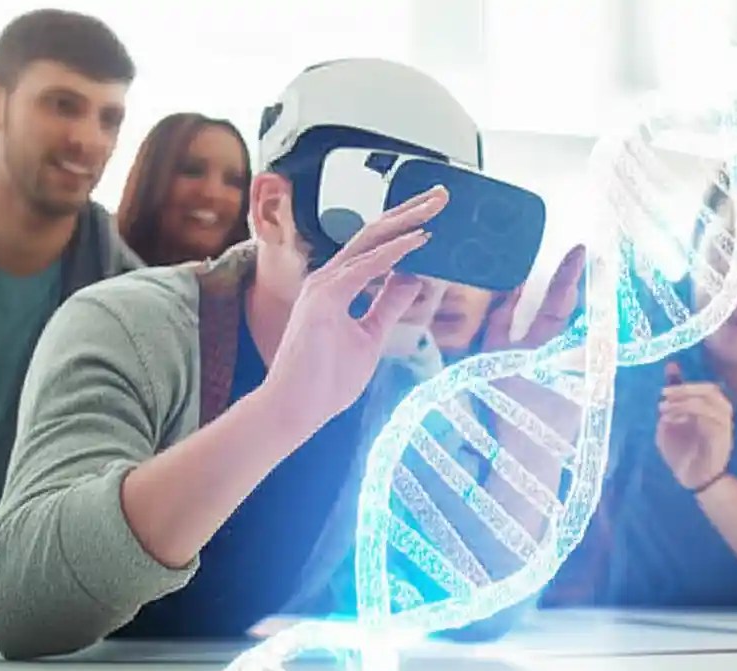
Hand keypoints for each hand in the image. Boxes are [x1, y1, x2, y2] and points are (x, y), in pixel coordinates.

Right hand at [261, 185, 448, 429]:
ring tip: (435, 206)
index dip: (404, 227)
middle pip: (374, 232)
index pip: (376, 245)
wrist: (295, 409)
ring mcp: (324, 285)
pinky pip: (366, 266)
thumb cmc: (326, 380)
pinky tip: (419, 238)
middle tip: (441, 195)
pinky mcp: (325, 298)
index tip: (434, 216)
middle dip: (409, 211)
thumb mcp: (371, 336)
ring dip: (406, 221)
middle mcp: (330, 278)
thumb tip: (412, 279)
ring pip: (371, 240)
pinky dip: (394, 251)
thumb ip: (388, 305)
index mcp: (338, 285)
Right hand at [483, 244, 586, 440]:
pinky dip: (595, 339)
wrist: (527, 455)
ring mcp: (591, 374)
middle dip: (589, 287)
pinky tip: (596, 328)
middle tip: (594, 260)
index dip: (567, 275)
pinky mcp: (598, 387)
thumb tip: (515, 287)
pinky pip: (597, 354)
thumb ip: (502, 320)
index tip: (580, 249)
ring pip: (596, 334)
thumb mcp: (492, 358)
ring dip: (595, 314)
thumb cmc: (503, 407)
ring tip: (597, 289)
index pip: (558, 303)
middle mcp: (573, 358)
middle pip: (587, 314)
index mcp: (543, 348)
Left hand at [656, 364, 733, 489]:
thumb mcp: (669, 423)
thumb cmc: (682, 452)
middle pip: (710, 390)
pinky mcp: (722, 437)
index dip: (685, 382)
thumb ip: (671, 399)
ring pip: (710, 402)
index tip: (665, 382)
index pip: (704, 387)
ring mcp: (724, 425)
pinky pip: (710, 419)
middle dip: (685, 388)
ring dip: (684, 402)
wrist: (694, 480)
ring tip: (664, 408)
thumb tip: (670, 369)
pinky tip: (672, 420)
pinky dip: (689, 415)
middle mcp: (721, 413)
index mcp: (711, 409)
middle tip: (664, 393)